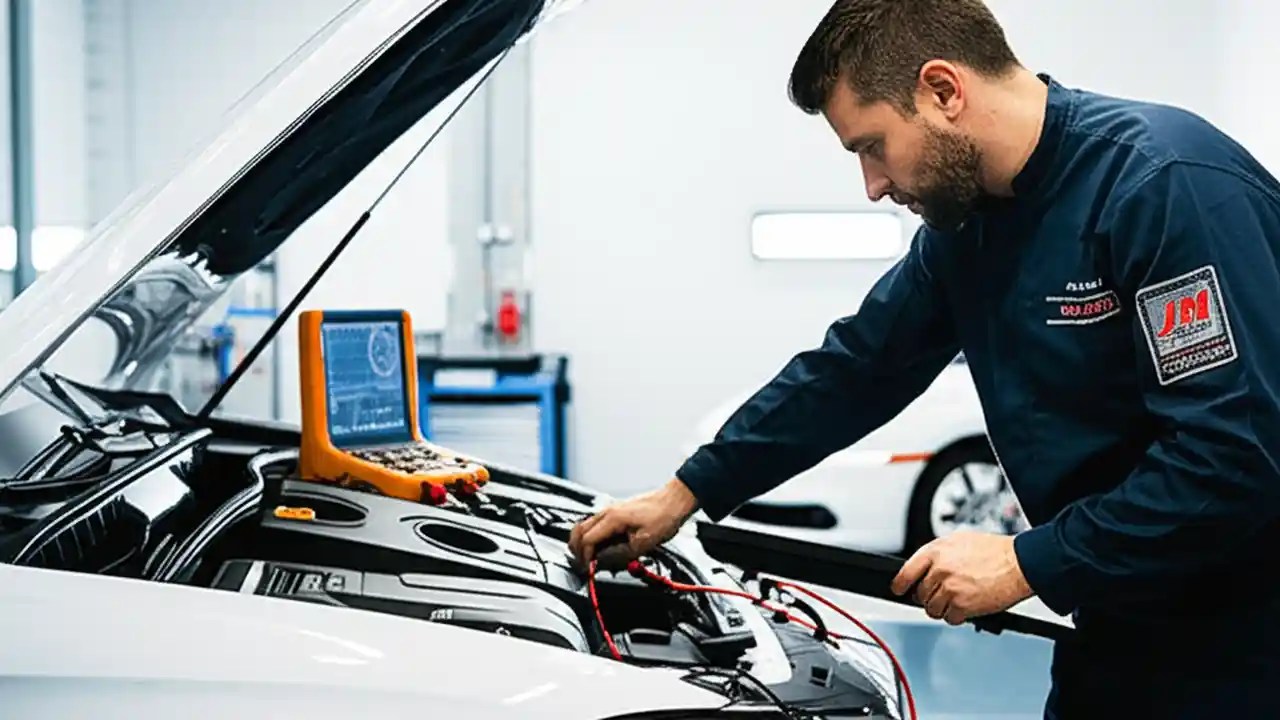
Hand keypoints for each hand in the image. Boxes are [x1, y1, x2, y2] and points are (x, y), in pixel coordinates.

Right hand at [569, 477, 698, 568]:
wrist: (674, 501)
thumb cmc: (664, 517)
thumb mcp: (643, 543)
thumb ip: (619, 554)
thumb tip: (602, 562)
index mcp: (612, 519)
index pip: (586, 540)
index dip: (584, 558)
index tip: (588, 570)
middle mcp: (607, 512)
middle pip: (578, 531)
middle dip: (577, 551)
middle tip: (583, 566)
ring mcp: (610, 511)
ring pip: (584, 527)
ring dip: (582, 544)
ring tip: (589, 559)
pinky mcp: (615, 513)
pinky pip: (595, 525)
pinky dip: (592, 538)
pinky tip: (601, 549)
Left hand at [890, 530, 1032, 625]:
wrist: (1020, 562)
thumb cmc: (994, 551)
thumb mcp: (959, 541)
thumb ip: (938, 554)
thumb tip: (924, 567)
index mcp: (935, 551)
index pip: (906, 572)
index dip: (900, 584)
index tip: (899, 589)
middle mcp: (939, 570)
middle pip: (920, 594)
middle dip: (929, 596)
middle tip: (943, 593)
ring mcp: (950, 588)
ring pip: (932, 609)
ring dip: (942, 608)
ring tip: (957, 599)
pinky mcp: (962, 605)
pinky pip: (949, 618)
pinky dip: (957, 616)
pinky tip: (967, 607)